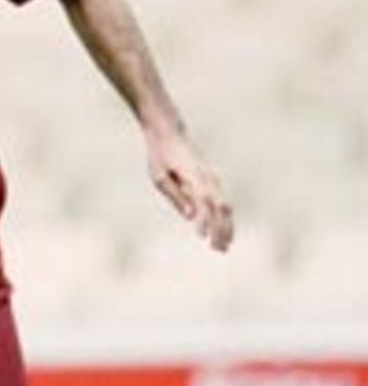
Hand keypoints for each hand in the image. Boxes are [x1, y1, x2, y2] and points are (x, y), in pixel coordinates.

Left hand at [146, 128, 234, 251]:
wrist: (169, 134)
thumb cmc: (160, 156)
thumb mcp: (159, 176)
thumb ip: (175, 196)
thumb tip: (190, 217)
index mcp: (194, 176)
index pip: (203, 202)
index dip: (204, 221)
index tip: (201, 238)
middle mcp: (208, 178)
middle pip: (221, 207)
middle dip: (221, 230)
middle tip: (218, 250)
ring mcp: (213, 178)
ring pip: (226, 206)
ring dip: (226, 227)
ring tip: (223, 247)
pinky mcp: (212, 180)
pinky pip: (223, 202)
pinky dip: (225, 218)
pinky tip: (223, 232)